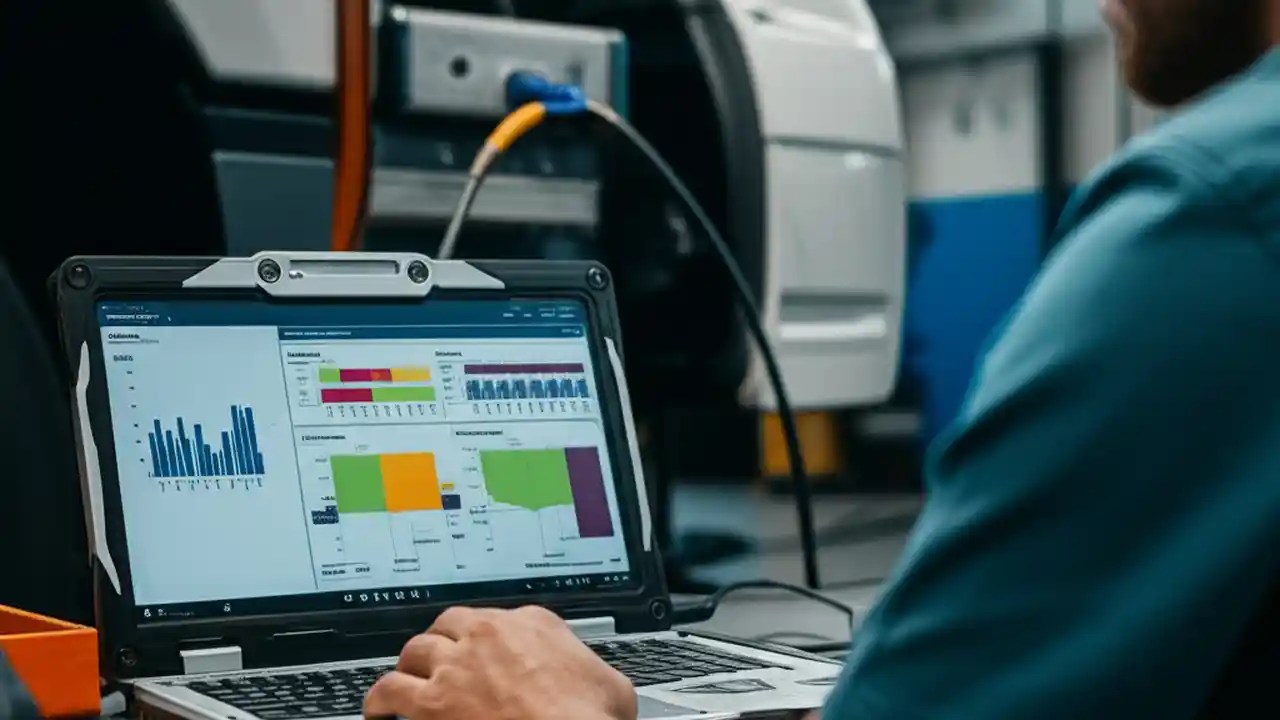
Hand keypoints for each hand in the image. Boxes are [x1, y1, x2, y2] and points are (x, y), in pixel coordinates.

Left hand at [364, 605, 636, 719]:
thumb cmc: (587, 718)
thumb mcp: (610, 685)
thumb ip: (592, 671)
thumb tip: (599, 683)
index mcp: (532, 624)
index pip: (500, 617)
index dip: (487, 636)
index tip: (486, 649)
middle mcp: (488, 635)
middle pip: (450, 625)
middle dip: (442, 641)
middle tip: (439, 658)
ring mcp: (456, 666)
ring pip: (415, 651)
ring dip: (409, 666)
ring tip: (403, 681)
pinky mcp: (432, 701)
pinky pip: (390, 690)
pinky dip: (380, 699)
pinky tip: (379, 709)